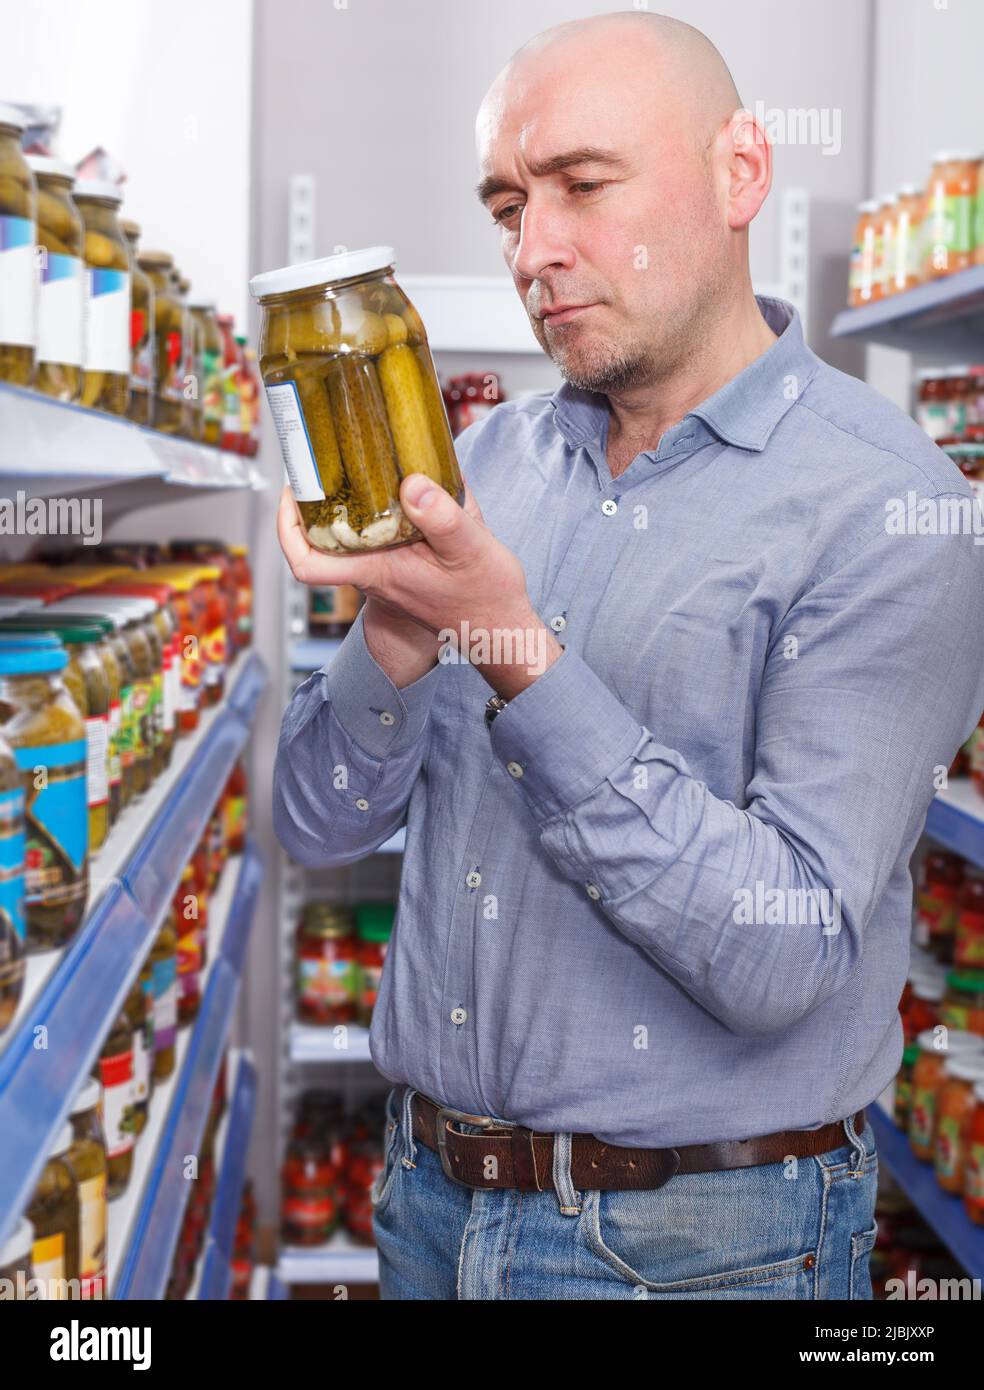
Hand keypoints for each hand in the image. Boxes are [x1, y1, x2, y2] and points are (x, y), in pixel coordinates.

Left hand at [277, 472, 560, 695]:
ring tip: (354, 469)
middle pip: (320, 543)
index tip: (292, 495)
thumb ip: (443, 516)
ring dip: (344, 507)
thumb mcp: (471, 549)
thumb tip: (412, 484)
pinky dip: (376, 513)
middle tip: (320, 468)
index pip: (307, 565)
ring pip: (347, 539)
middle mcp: (375, 574)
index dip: (287, 531)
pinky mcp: (402, 569)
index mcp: (378, 571)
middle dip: (313, 504)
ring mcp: (387, 573)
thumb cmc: (486, 598)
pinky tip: (399, 490)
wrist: (501, 629)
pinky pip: (375, 539)